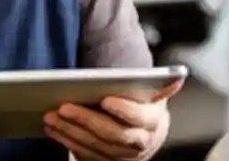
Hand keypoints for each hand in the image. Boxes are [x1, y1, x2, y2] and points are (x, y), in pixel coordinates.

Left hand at [43, 80, 182, 160]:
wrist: (145, 134)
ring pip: (94, 147)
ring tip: (51, 115)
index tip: (105, 99)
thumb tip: (178, 77)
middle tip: (63, 106)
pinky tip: (53, 129)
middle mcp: (141, 143)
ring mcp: (123, 158)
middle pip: (111, 134)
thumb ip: (162, 84)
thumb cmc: (143, 105)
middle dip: (85, 120)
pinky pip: (84, 156)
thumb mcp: (153, 93)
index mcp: (153, 121)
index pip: (138, 118)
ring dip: (70, 132)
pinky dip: (67, 142)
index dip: (123, 109)